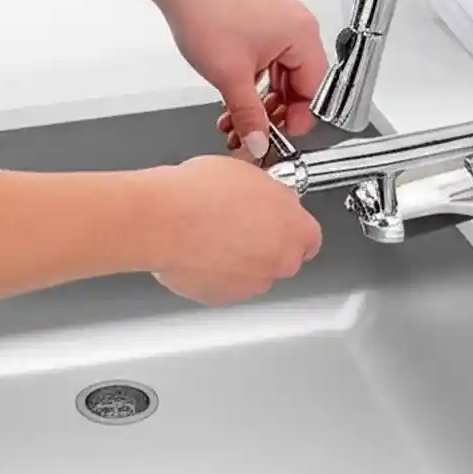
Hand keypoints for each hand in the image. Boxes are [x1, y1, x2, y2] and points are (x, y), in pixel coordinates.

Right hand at [142, 155, 320, 304]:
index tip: (275, 220)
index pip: (309, 238)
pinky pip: (223, 285)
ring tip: (212, 235)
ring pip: (252, 273)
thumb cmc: (202, 193)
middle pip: (282, 258)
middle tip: (238, 224)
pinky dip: (214, 272)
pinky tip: (198, 250)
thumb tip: (265, 197)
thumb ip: (269, 194)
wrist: (164, 220)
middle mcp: (280, 262)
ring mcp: (251, 284)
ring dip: (239, 260)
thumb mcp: (248, 175)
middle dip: (265, 245)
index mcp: (296, 230)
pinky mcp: (220, 298)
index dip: (288, 227)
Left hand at [160, 0, 326, 158]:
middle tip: (253, 133)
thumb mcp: (231, 77)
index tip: (277, 138)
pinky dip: (252, 82)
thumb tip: (259, 144)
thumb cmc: (207, 11)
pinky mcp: (260, 22)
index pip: (314, 90)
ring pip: (279, 76)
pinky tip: (231, 98)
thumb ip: (249, 116)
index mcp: (303, 37)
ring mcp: (279, 23)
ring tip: (234, 121)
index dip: (296, 118)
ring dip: (258, 101)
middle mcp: (297, 27)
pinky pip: (266, 61)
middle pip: (298, 84)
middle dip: (273, 113)